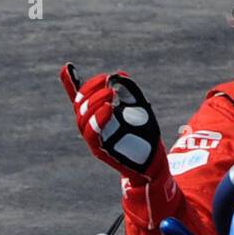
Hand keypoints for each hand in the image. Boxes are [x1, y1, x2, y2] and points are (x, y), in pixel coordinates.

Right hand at [60, 63, 162, 177]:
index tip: (105, 77)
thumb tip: (118, 75)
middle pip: (80, 105)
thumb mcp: (139, 107)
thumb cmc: (144, 133)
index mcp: (96, 114)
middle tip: (110, 86)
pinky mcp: (100, 150)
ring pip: (82, 119)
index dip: (86, 84)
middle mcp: (91, 125)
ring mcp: (94, 138)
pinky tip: (109, 108)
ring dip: (95, 102)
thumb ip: (128, 91)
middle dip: (92, 91)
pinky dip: (97, 119)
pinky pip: (92, 134)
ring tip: (110, 93)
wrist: (153, 159)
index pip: (82, 96)